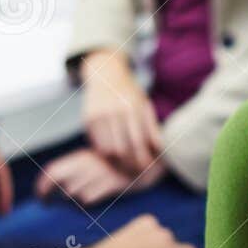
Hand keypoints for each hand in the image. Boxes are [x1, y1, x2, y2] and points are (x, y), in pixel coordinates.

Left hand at [35, 147, 164, 205]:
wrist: (143, 162)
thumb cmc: (114, 166)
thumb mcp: (93, 161)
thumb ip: (74, 169)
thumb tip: (53, 185)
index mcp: (81, 157)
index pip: (52, 170)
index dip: (42, 184)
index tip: (40, 196)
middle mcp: (88, 165)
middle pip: (60, 183)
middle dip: (48, 194)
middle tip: (46, 203)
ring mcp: (100, 174)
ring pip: (73, 192)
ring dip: (71, 198)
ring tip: (77, 197)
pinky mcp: (111, 184)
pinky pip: (89, 199)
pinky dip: (86, 202)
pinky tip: (93, 199)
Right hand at [80, 50, 163, 172]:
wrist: (106, 75)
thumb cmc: (130, 94)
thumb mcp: (145, 105)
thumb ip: (152, 127)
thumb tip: (160, 152)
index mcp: (132, 107)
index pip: (138, 142)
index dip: (143, 158)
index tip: (148, 168)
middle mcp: (114, 111)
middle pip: (122, 149)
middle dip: (130, 164)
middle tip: (137, 172)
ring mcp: (98, 115)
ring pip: (107, 150)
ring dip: (117, 162)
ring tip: (127, 166)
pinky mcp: (87, 119)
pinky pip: (96, 144)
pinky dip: (105, 153)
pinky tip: (114, 156)